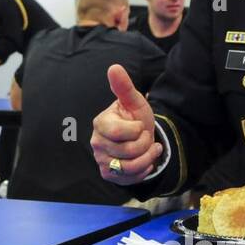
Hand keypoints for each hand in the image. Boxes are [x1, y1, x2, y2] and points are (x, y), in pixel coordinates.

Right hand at [90, 64, 161, 185]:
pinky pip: (130, 177)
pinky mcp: (108, 174)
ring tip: (148, 149)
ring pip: (130, 166)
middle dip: (145, 143)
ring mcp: (101, 160)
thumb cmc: (135, 118)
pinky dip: (143, 169)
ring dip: (147, 157)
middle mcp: (97, 142)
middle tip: (144, 137)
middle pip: (128, 151)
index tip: (138, 125)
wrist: (140, 139)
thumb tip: (114, 67)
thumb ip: (124, 86)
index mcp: (101, 123)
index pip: (120, 132)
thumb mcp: (134, 102)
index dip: (137, 130)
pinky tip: (142, 160)